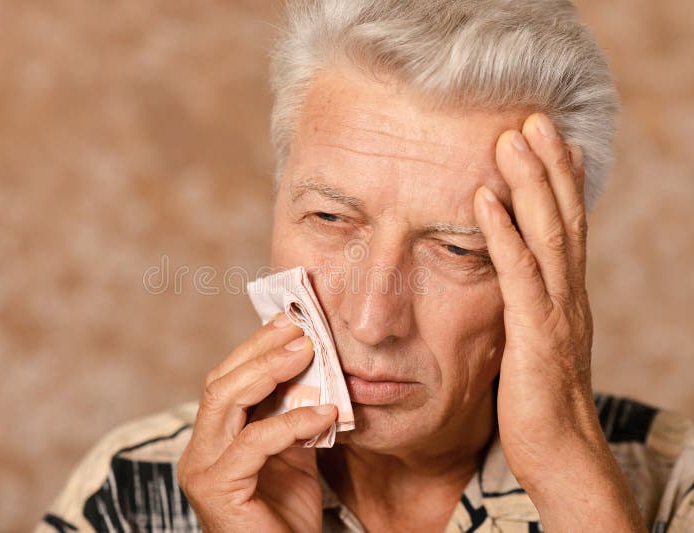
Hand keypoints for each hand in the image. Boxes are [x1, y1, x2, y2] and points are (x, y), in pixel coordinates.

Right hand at [177, 313, 337, 532]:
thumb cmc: (287, 517)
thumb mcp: (294, 455)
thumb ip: (293, 417)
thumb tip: (313, 368)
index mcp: (213, 439)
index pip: (226, 380)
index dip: (256, 348)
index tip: (291, 322)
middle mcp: (198, 450)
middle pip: (220, 382)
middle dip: (261, 350)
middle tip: (301, 330)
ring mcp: (202, 469)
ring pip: (226, 400)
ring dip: (269, 371)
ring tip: (308, 353)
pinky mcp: (216, 488)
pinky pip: (254, 441)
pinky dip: (292, 422)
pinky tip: (325, 412)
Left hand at [474, 113, 644, 529]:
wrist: (561, 454)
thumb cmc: (537, 401)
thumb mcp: (530, 341)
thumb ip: (521, 306)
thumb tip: (501, 280)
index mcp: (563, 294)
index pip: (564, 225)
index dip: (557, 179)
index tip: (542, 138)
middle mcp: (567, 294)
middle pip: (562, 217)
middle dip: (547, 164)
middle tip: (531, 117)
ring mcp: (556, 313)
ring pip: (546, 234)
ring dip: (529, 183)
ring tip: (511, 138)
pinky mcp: (535, 335)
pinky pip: (518, 275)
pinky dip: (502, 234)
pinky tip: (484, 200)